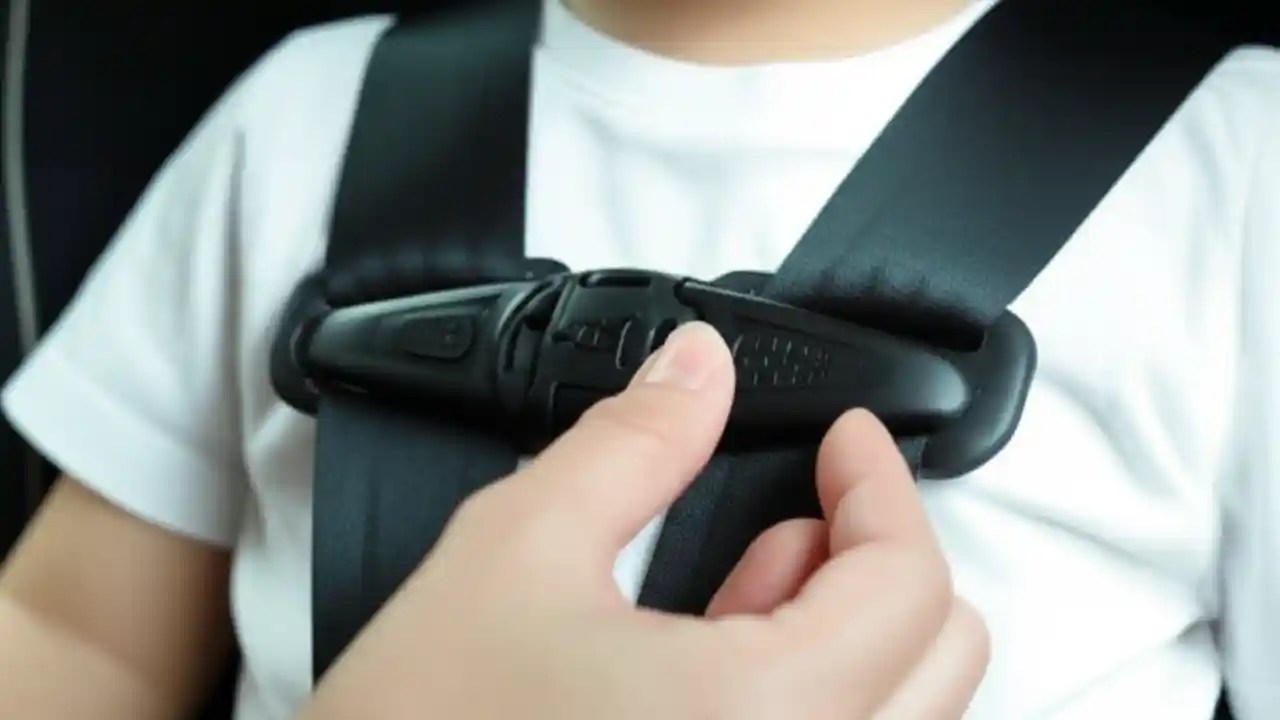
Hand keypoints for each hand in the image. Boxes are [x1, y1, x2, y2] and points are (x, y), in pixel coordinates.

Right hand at [300, 322, 988, 718]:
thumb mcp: (516, 549)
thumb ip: (631, 441)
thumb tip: (695, 365)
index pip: (911, 583)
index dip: (882, 483)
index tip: (843, 442)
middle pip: (942, 659)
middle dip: (878, 558)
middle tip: (793, 511)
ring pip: (906, 719)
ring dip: (853, 632)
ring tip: (745, 586)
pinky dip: (823, 698)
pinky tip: (726, 662)